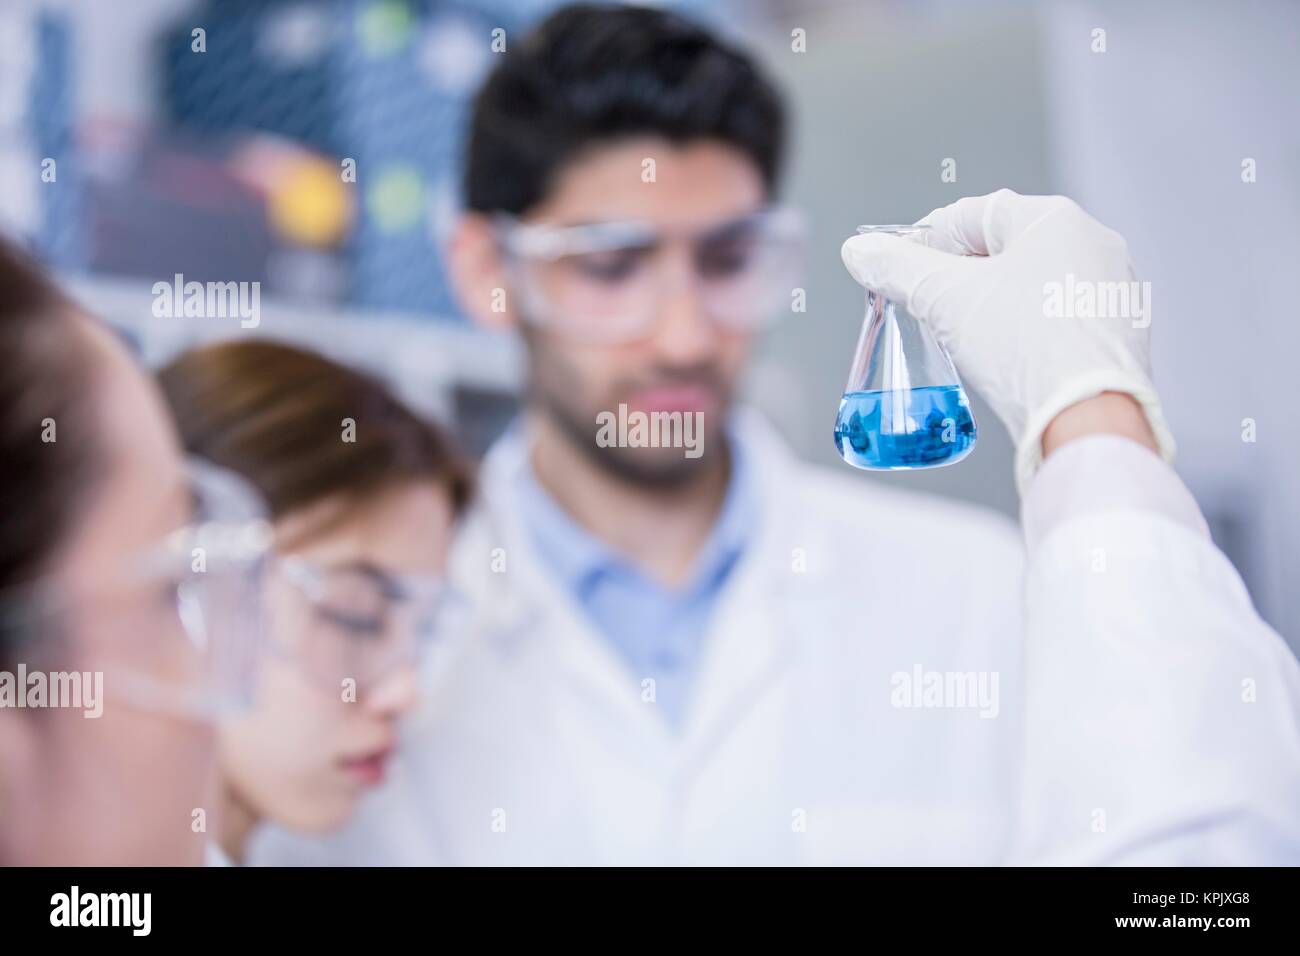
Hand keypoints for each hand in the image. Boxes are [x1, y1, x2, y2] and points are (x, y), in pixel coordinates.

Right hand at [840, 189, 1173, 491]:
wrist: (1087, 418)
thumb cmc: (1029, 349)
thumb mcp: (945, 299)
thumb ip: (896, 268)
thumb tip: (861, 252)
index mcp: (1056, 220)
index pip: (972, 214)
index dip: (925, 240)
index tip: (898, 266)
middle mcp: (1092, 245)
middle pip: (1002, 249)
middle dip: (958, 275)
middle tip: (927, 305)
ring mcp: (1109, 291)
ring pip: (1029, 285)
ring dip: (990, 304)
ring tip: (962, 334)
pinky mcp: (1114, 335)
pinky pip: (1054, 318)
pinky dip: (1023, 330)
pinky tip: (1003, 356)